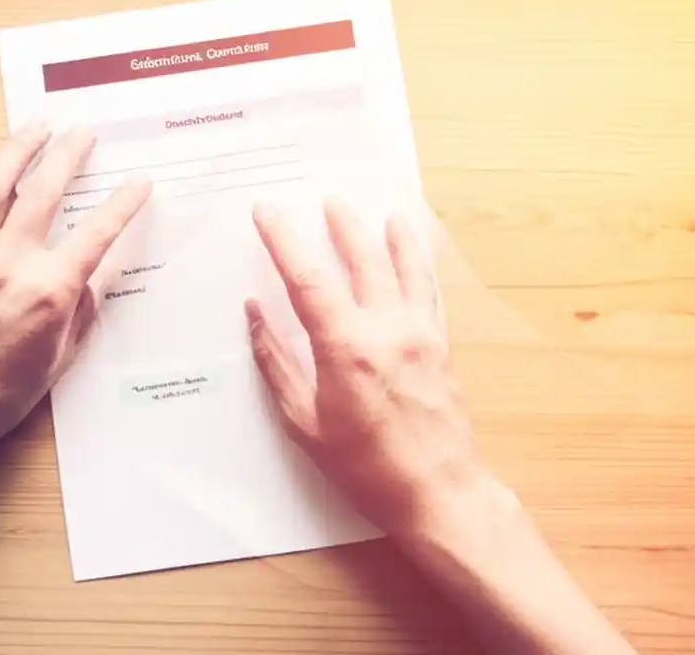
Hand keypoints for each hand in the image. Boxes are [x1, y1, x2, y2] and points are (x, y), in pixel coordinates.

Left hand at [0, 123, 150, 466]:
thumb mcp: (55, 364)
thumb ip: (78, 317)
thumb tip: (89, 283)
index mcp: (47, 291)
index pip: (97, 234)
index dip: (123, 204)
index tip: (139, 182)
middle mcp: (7, 263)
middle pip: (44, 192)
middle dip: (69, 154)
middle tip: (83, 132)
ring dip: (16, 150)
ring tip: (35, 126)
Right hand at [246, 200, 499, 537]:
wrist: (439, 494)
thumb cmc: (366, 468)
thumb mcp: (305, 424)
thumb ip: (277, 364)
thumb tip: (255, 315)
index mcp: (345, 347)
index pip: (307, 277)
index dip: (283, 239)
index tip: (267, 212)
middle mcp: (386, 330)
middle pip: (361, 258)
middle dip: (339, 224)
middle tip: (323, 200)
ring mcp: (419, 335)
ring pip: (403, 267)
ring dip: (386, 234)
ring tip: (374, 210)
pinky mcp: (440, 346)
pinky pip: (430, 291)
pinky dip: (420, 263)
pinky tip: (414, 247)